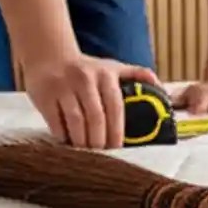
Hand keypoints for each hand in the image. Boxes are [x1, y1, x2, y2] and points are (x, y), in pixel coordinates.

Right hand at [22, 52, 160, 148]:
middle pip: (96, 117)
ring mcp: (63, 87)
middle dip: (99, 140)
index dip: (117, 130)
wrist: (49, 54)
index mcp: (105, 75)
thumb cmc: (86, 67)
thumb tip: (163, 90)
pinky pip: (55, 121)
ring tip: (85, 152)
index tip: (117, 147)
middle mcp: (85, 80)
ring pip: (75, 121)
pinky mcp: (45, 95)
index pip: (115, 107)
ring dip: (81, 140)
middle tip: (100, 154)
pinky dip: (62, 135)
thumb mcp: (113, 66)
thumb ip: (137, 75)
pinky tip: (67, 142)